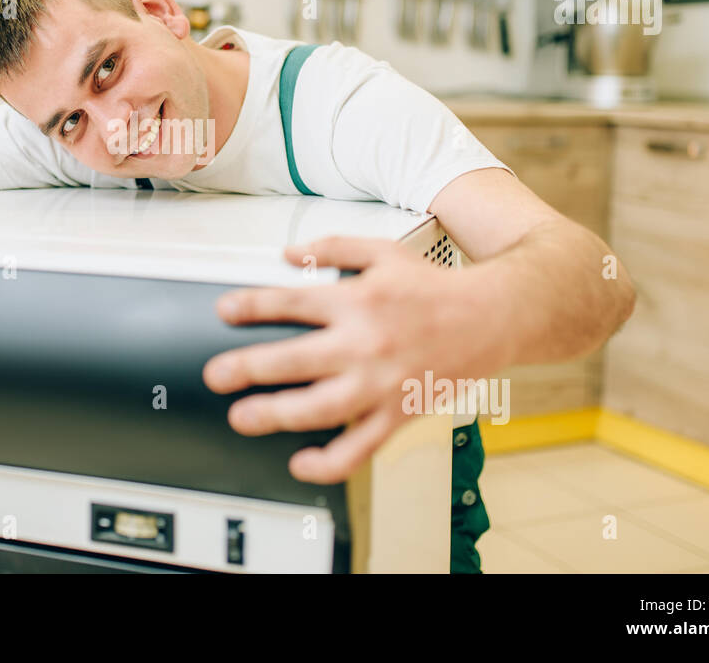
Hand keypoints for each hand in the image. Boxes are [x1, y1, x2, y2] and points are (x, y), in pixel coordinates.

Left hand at [203, 235, 508, 484]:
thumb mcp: (383, 251)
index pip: (290, 303)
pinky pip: (358, 448)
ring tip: (243, 418)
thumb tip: (288, 253)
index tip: (224, 313)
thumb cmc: (436, 288)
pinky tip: (300, 462)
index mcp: (357, 301)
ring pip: (318, 409)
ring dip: (275, 416)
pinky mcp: (397, 414)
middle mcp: (364, 344)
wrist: (493, 317)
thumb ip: (333, 247)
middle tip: (216, 375)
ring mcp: (380, 384)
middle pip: (294, 361)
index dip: (251, 307)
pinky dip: (327, 462)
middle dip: (246, 369)